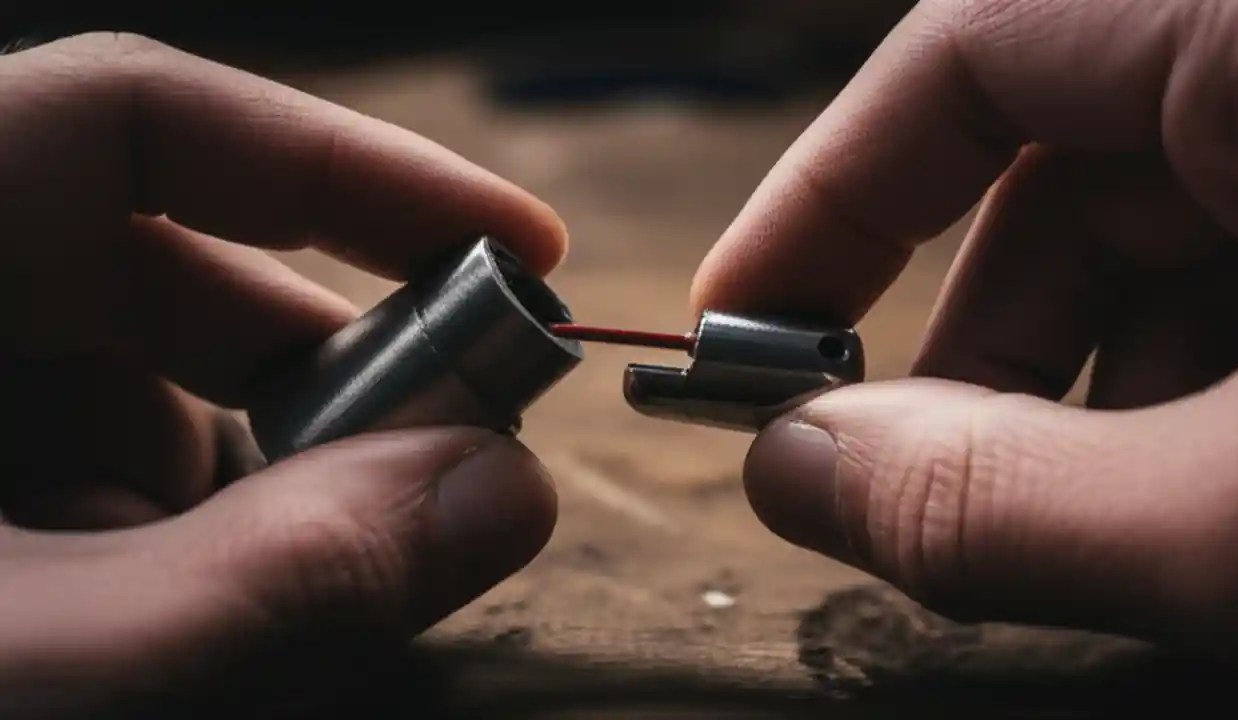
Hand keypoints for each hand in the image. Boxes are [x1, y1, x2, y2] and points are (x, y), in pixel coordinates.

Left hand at [0, 33, 564, 715]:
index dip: (350, 165)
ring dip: (240, 503)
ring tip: (231, 620)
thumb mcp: (38, 672)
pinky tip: (147, 639)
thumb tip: (508, 489)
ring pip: (147, 398)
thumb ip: (280, 577)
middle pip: (170, 269)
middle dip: (325, 379)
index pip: (142, 123)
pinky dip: (166, 553)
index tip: (518, 241)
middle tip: (450, 466)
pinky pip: (97, 482)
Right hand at [693, 0, 1237, 666]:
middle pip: (1059, 161)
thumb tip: (792, 475)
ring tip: (1101, 520)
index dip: (831, 191)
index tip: (745, 326)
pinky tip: (1212, 490)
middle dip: (971, 339)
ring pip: (1161, 230)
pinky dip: (1198, 385)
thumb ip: (1000, 497)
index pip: (978, 46)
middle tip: (913, 481)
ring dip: (1086, 386)